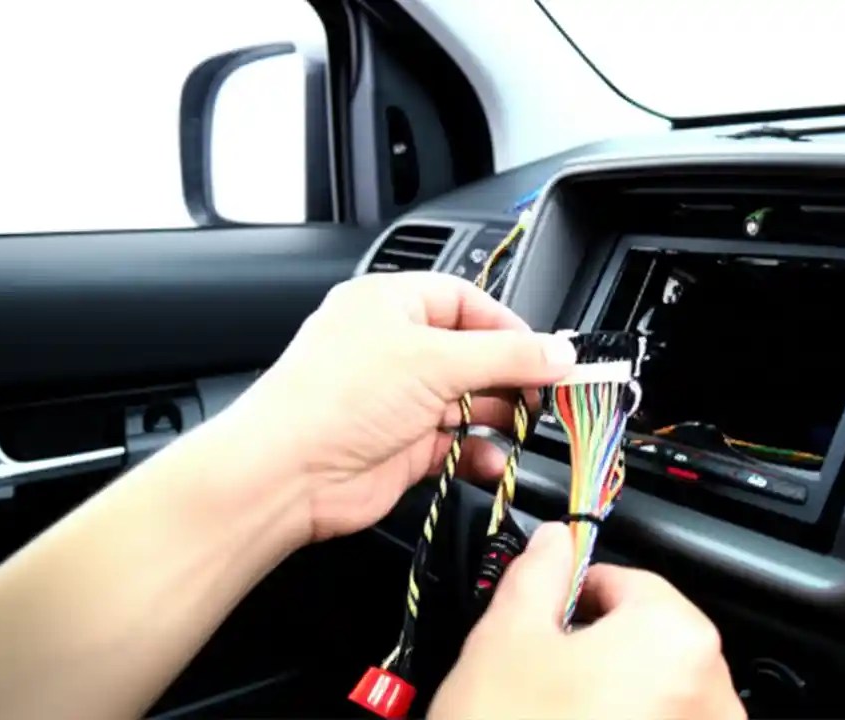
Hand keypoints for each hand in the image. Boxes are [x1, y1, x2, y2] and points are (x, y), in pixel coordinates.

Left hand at [224, 272, 576, 542]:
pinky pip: (453, 444)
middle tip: (544, 394)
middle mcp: (393, 348)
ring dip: (498, 418)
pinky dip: (477, 453)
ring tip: (522, 429)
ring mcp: (395, 399)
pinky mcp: (398, 446)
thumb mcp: (437, 361)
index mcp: (391, 304)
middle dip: (510, 375)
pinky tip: (492, 460)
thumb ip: (507, 356)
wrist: (285, 474)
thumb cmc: (335, 400)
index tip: (545, 352)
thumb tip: (558, 351)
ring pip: (466, 402)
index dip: (509, 325)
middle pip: (472, 354)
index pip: (466, 301)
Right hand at [430, 523, 745, 719]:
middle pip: (649, 642)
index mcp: (675, 639)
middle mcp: (713, 695)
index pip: (629, 583)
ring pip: (657, 696)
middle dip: (595, 651)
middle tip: (540, 677)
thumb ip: (538, 574)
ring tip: (552, 719)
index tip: (547, 617)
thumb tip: (554, 542)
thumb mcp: (505, 640)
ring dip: (613, 699)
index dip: (575, 597)